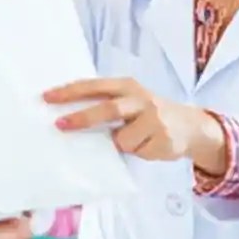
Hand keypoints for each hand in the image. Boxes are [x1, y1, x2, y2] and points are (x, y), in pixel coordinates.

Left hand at [44, 78, 220, 163]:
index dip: (70, 92)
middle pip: (108, 108)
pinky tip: (150, 145)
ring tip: (133, 140)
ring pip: (122, 139)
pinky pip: (137, 151)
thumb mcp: (130, 102)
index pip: (94, 86)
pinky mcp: (162, 138)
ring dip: (121, 144)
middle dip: (82, 118)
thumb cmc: (150, 115)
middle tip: (59, 125)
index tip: (47, 97)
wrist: (192, 126)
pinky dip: (137, 152)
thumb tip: (70, 119)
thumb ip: (107, 105)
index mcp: (127, 86)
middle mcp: (140, 98)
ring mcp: (153, 118)